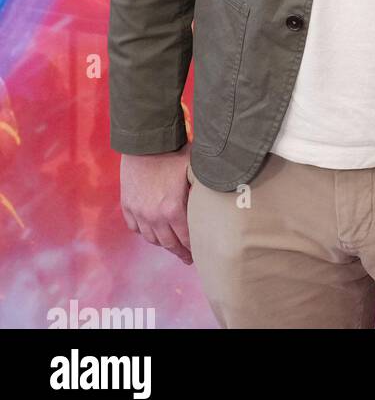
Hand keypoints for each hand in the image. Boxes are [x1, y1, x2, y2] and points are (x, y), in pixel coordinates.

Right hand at [119, 146, 192, 264]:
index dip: (194, 247)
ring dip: (163, 243)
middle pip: (169, 243)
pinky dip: (144, 232)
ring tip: (172, 246)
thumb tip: (221, 196)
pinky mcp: (127, 206)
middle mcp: (154, 217)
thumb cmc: (174, 153)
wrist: (144, 142)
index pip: (186, 238)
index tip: (200, 253)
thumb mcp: (195, 171)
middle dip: (180, 252)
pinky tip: (152, 232)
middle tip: (188, 257)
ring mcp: (138, 213)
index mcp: (173, 209)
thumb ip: (203, 190)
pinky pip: (135, 228)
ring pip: (151, 238)